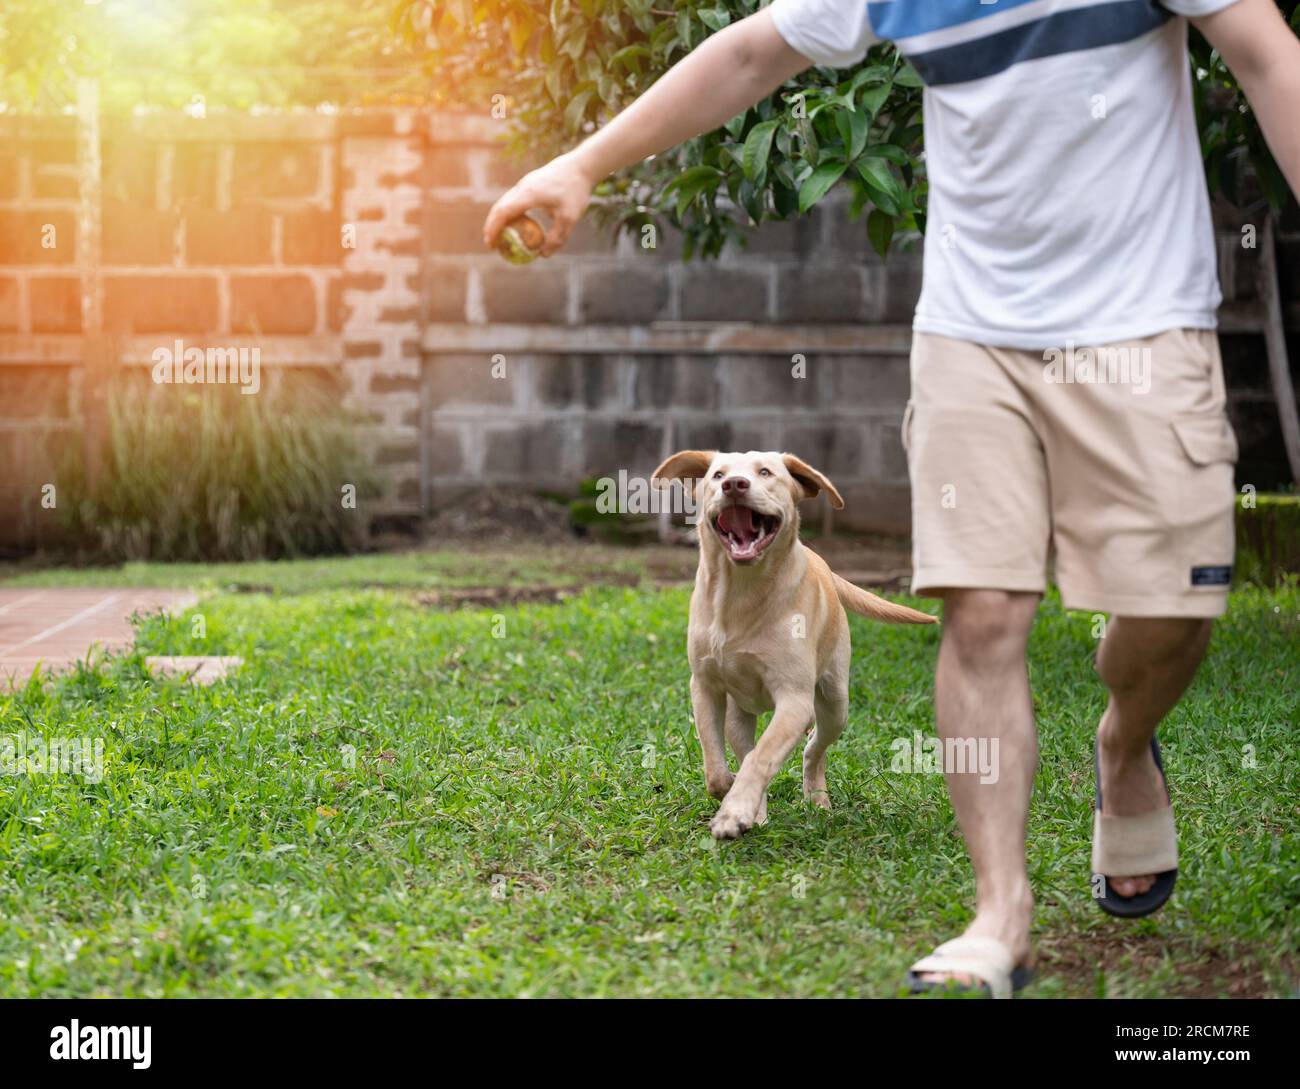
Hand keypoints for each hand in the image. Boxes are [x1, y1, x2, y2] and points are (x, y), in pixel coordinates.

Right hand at [482, 150, 596, 257]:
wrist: (581, 165)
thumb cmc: (575, 190)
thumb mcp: (569, 218)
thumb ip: (556, 238)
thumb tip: (543, 255)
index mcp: (528, 194)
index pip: (502, 212)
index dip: (493, 229)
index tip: (490, 245)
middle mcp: (522, 187)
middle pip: (499, 207)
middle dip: (492, 226)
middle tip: (492, 244)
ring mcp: (526, 183)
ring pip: (506, 202)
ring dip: (500, 219)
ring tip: (502, 236)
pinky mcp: (531, 182)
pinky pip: (515, 199)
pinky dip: (510, 212)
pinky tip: (517, 223)